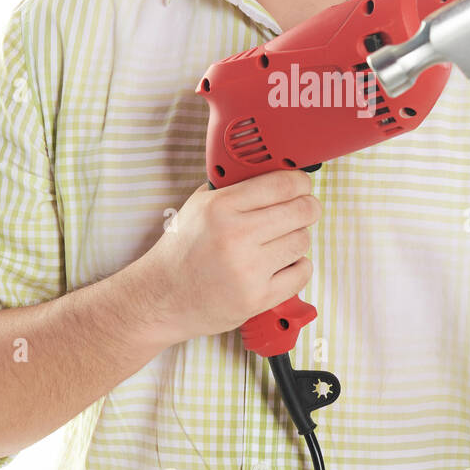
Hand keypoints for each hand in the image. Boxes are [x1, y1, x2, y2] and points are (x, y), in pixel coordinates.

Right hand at [131, 169, 320, 342]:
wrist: (161, 298)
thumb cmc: (182, 251)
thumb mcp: (198, 205)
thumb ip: (234, 187)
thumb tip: (274, 172)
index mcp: (221, 207)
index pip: (282, 183)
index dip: (300, 182)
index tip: (301, 186)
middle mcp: (236, 236)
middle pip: (301, 211)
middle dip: (307, 208)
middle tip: (303, 210)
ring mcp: (249, 270)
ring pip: (303, 241)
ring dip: (298, 238)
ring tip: (280, 240)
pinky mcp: (258, 298)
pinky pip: (302, 273)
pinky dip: (297, 266)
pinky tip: (281, 263)